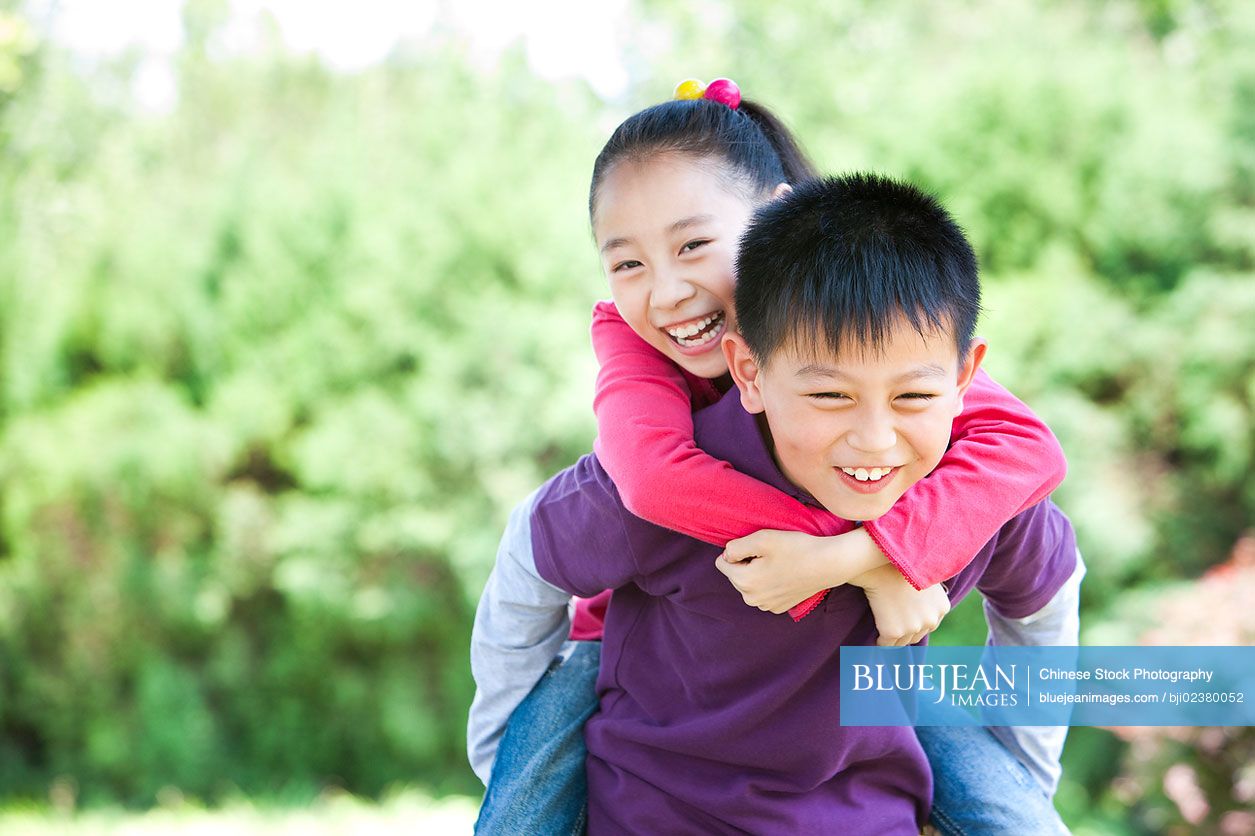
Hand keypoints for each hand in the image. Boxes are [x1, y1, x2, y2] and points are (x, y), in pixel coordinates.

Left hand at [715, 530, 830, 613]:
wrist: (829, 564)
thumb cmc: (796, 548)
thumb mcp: (761, 538)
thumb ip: (735, 546)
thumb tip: (726, 555)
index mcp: (743, 582)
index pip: (722, 562)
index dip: (739, 550)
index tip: (758, 549)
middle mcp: (751, 599)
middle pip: (736, 574)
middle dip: (748, 562)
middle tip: (771, 555)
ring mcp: (766, 606)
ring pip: (750, 583)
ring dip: (759, 572)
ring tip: (780, 564)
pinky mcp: (779, 607)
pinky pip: (764, 591)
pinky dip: (771, 582)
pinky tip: (787, 574)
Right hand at [851, 565, 949, 646]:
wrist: (878, 563)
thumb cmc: (898, 566)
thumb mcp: (924, 577)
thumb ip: (930, 598)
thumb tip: (924, 611)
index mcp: (942, 608)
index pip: (928, 625)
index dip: (914, 621)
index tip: (903, 616)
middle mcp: (931, 620)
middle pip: (916, 636)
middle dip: (904, 632)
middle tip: (891, 623)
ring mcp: (913, 627)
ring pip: (902, 643)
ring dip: (893, 638)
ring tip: (882, 629)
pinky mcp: (893, 631)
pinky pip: (885, 644)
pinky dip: (881, 642)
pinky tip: (876, 634)